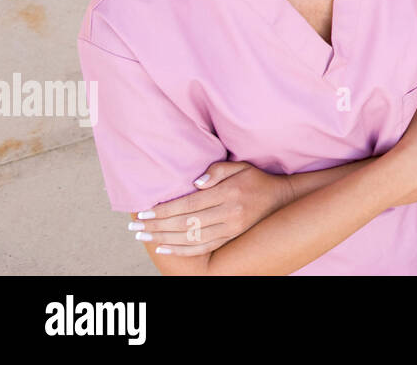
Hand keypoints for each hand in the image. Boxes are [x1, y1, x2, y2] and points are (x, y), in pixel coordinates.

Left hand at [127, 161, 292, 256]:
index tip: (143, 213)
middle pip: (185, 224)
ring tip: (144, 238)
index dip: (163, 210)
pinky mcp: (231, 239)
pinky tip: (164, 247)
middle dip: (157, 226)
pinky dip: (181, 250)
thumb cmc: (256, 180)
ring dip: (164, 239)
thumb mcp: (240, 167)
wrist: (282, 200)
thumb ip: (217, 170)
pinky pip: (202, 248)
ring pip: (191, 239)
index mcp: (228, 194)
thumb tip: (194, 182)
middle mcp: (229, 214)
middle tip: (135, 228)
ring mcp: (230, 230)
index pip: (188, 205)